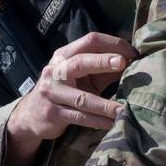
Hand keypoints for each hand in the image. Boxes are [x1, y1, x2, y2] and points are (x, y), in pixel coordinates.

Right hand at [7, 32, 136, 144]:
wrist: (31, 114)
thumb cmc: (64, 91)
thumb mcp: (81, 76)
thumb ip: (103, 69)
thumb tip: (134, 62)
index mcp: (64, 56)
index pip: (89, 41)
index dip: (112, 45)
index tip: (133, 53)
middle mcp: (55, 71)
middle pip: (80, 62)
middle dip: (102, 62)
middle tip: (123, 63)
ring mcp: (51, 93)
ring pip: (82, 98)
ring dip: (105, 104)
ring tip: (123, 109)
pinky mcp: (52, 113)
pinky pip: (79, 117)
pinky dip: (98, 121)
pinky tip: (112, 123)